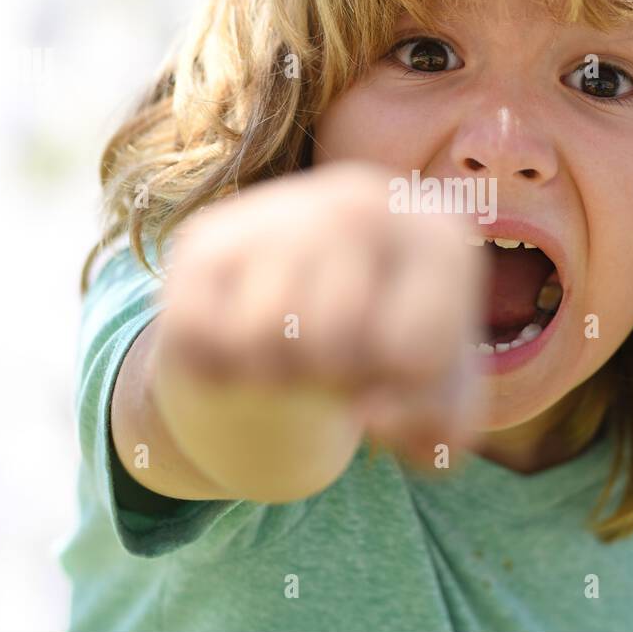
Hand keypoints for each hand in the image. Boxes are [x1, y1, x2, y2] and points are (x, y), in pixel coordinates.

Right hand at [157, 161, 487, 471]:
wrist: (324, 290)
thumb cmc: (394, 349)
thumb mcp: (437, 398)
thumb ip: (437, 430)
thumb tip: (373, 414)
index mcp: (437, 239)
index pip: (412, 356)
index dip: (400, 392)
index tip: (401, 366)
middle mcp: (360, 202)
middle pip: (330, 345)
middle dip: (332, 379)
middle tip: (340, 361)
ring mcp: (279, 210)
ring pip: (258, 336)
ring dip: (273, 376)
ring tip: (297, 353)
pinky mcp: (207, 238)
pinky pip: (195, 333)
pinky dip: (217, 366)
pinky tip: (247, 345)